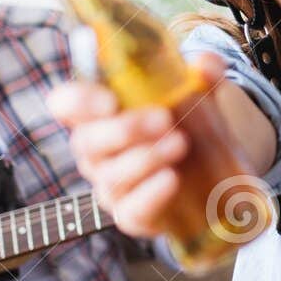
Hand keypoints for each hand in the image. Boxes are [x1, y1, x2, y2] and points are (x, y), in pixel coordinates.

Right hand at [49, 52, 224, 237]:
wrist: (215, 172)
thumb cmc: (190, 122)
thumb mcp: (200, 92)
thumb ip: (204, 72)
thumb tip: (206, 65)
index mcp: (100, 114)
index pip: (65, 103)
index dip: (78, 101)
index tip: (110, 100)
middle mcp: (97, 151)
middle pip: (87, 142)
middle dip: (125, 130)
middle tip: (165, 119)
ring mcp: (111, 185)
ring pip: (111, 176)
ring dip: (145, 158)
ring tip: (181, 143)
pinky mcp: (133, 215)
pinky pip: (130, 211)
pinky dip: (149, 195)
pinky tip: (171, 179)